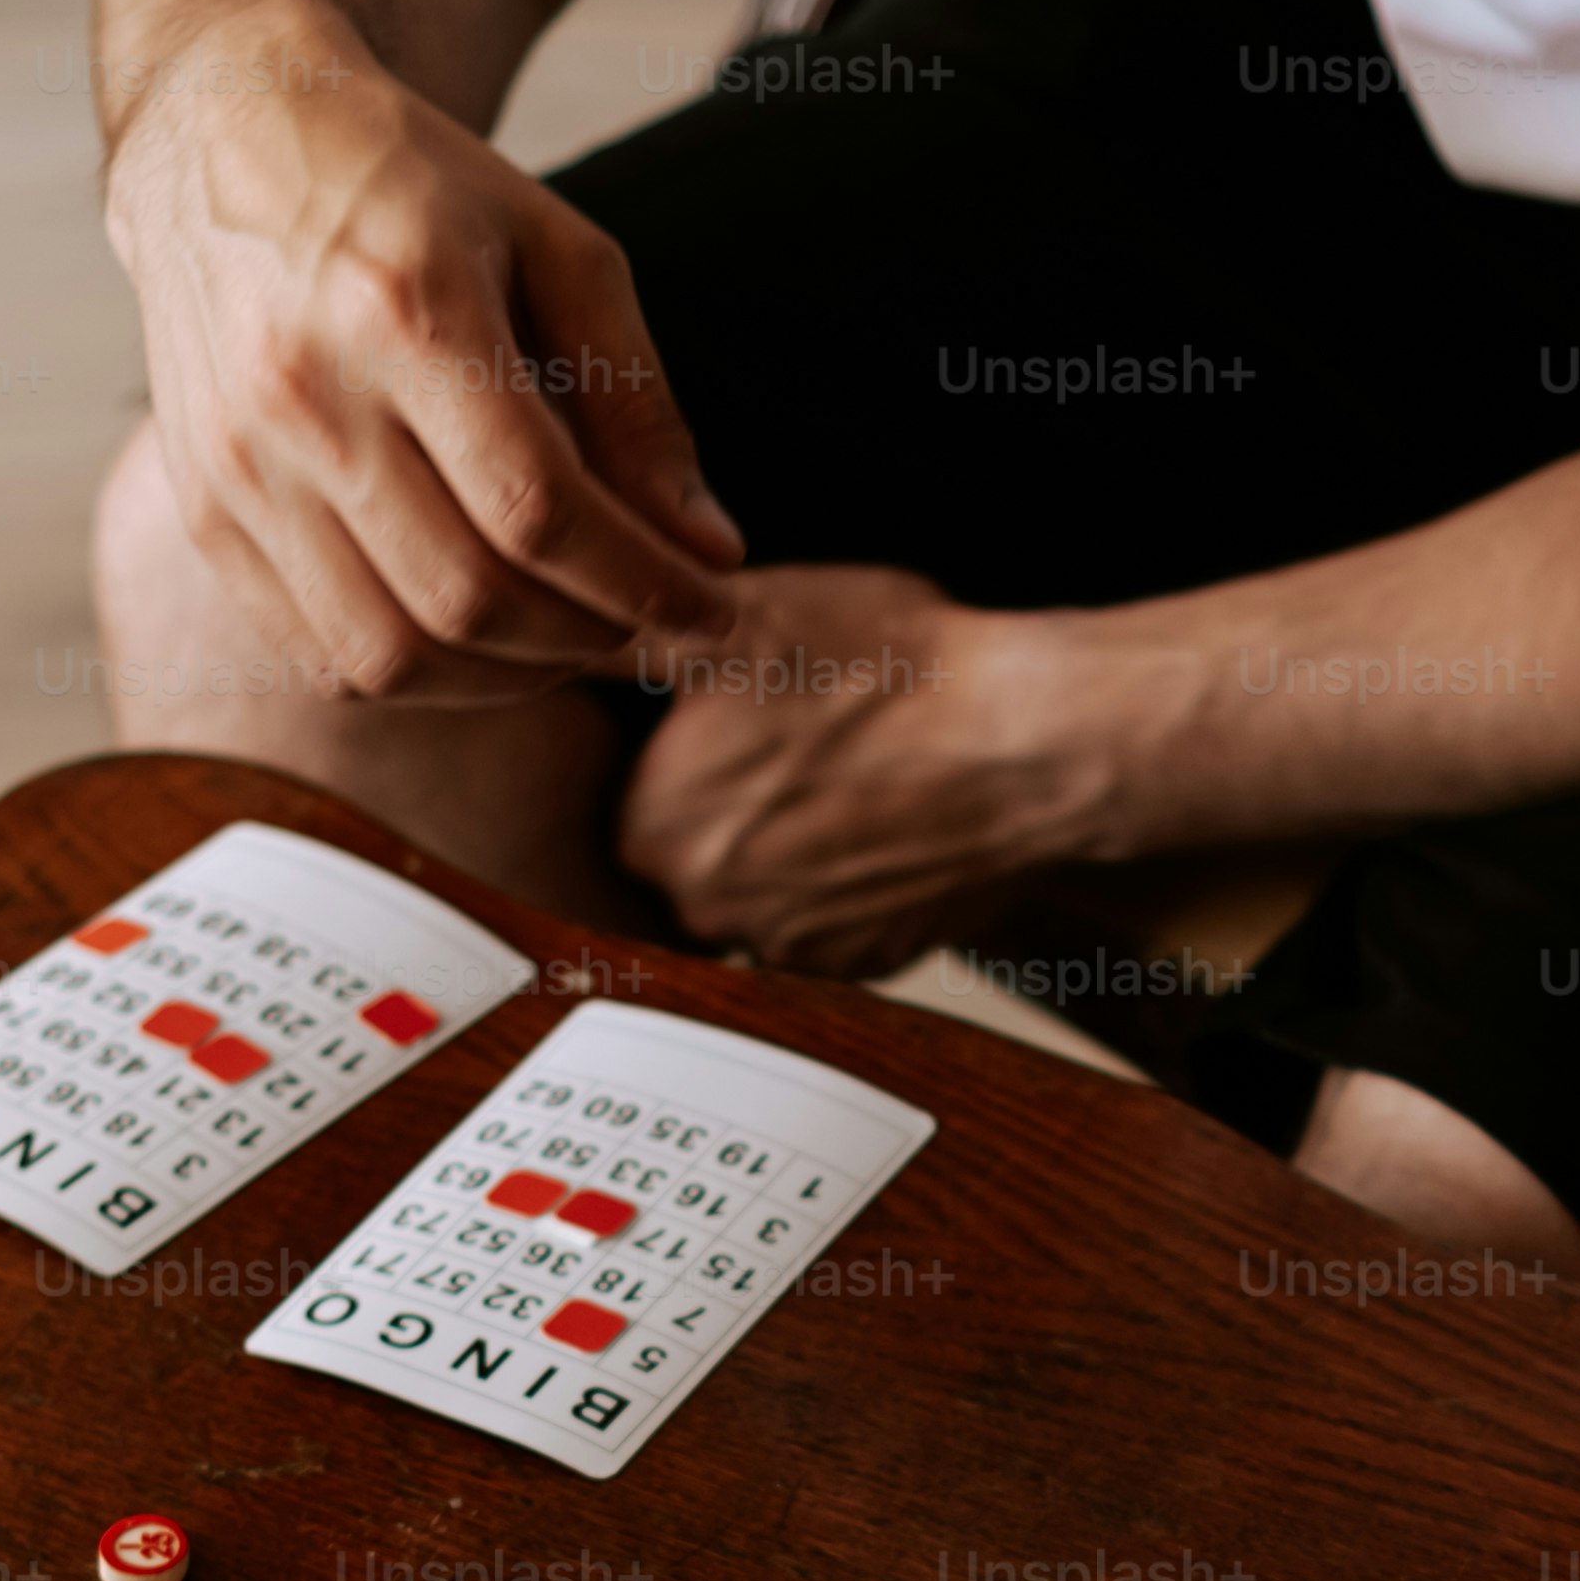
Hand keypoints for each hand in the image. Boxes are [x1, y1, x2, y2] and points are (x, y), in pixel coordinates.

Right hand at [101, 4, 741, 704]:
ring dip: (507, 680)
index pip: (540, 511)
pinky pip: (319, 654)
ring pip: (388, 656)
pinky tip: (477, 640)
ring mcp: (239, 465)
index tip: (715, 609)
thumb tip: (710, 551)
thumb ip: (637, 403)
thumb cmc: (409, 185)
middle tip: (649, 623)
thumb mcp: (554, 248)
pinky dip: (418, 676)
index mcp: (403, 312)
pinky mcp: (206, 508)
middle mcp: (305, 399)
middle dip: (589, 639)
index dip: (645, 585)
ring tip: (570, 639)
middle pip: (468, 599)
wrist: (222, 132)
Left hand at [617, 569, 1122, 973]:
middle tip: (801, 730)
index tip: (734, 706)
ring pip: (763, 885)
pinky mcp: (864, 964)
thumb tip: (555, 624)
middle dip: (734, 795)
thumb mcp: (736, 616)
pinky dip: (852, 875)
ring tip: (853, 769)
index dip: (682, 737)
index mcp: (650, 828)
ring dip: (794, 840)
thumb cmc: (887, 673)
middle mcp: (703, 908)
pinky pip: (833, 919)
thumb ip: (625, 634)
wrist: (1024, 745)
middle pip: (693, 845)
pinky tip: (890, 813)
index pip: (631, 786)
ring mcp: (788, 947)